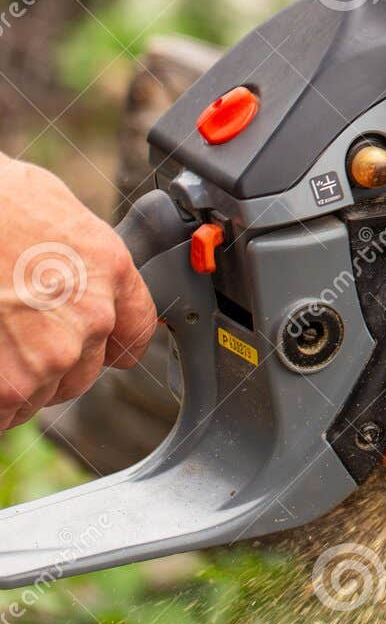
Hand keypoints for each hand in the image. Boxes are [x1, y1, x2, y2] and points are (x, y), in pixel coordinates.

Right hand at [0, 156, 157, 431]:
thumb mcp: (54, 211)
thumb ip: (74, 256)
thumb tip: (68, 266)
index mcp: (110, 269)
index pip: (135, 332)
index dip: (108, 344)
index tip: (90, 346)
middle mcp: (93, 317)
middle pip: (83, 371)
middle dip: (49, 364)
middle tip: (13, 340)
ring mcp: (52, 353)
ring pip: (40, 394)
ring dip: (16, 382)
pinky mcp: (10, 383)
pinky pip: (5, 412)